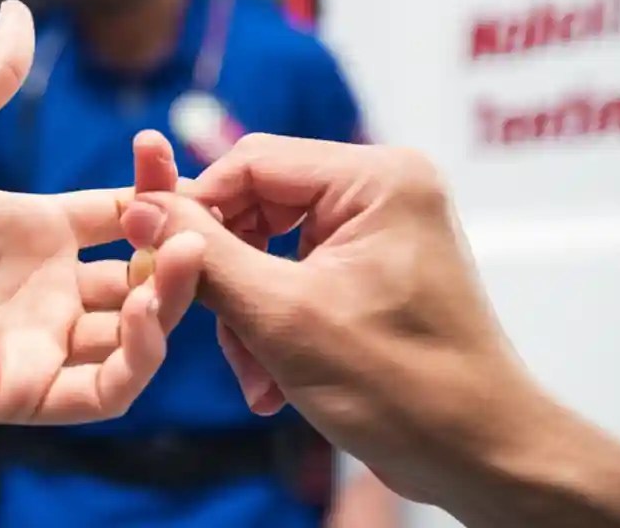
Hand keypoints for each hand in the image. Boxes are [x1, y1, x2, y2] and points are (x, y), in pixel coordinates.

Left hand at [0, 1, 203, 424]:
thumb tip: (19, 8)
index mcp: (28, 230)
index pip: (119, 218)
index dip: (157, 195)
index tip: (173, 168)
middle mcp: (40, 289)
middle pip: (140, 278)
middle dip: (177, 253)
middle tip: (193, 225)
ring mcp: (34, 343)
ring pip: (136, 337)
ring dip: (173, 303)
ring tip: (183, 258)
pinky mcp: (22, 391)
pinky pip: (105, 392)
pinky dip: (140, 360)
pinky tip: (144, 313)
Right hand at [124, 135, 545, 506]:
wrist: (480, 457)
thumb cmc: (404, 386)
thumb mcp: (283, 317)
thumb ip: (205, 257)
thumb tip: (139, 208)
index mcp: (377, 178)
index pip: (252, 161)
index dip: (194, 206)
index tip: (152, 254)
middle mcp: (383, 190)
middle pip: (258, 203)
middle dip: (225, 271)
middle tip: (201, 323)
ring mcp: (379, 230)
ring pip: (268, 247)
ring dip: (246, 310)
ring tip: (253, 371)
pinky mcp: (371, 270)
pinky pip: (293, 275)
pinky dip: (272, 323)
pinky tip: (271, 379)